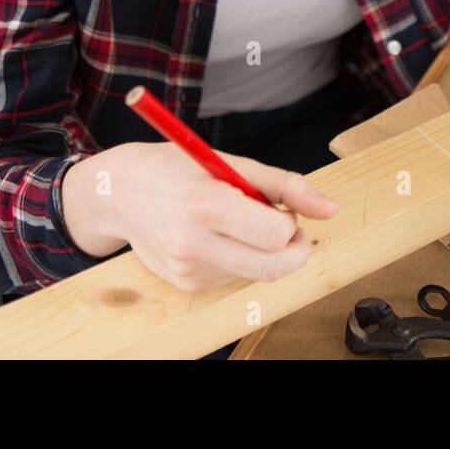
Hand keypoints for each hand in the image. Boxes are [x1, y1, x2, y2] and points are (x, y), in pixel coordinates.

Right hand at [62, 141, 338, 291]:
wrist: (117, 192)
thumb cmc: (177, 168)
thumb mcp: (233, 164)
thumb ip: (286, 186)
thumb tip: (331, 209)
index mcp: (206, 204)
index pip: (276, 235)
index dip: (292, 223)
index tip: (285, 209)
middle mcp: (193, 243)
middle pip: (274, 267)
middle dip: (292, 249)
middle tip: (284, 226)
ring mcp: (188, 270)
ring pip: (256, 272)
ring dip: (261, 250)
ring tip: (235, 219)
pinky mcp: (186, 285)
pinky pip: (234, 276)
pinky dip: (238, 257)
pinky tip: (215, 235)